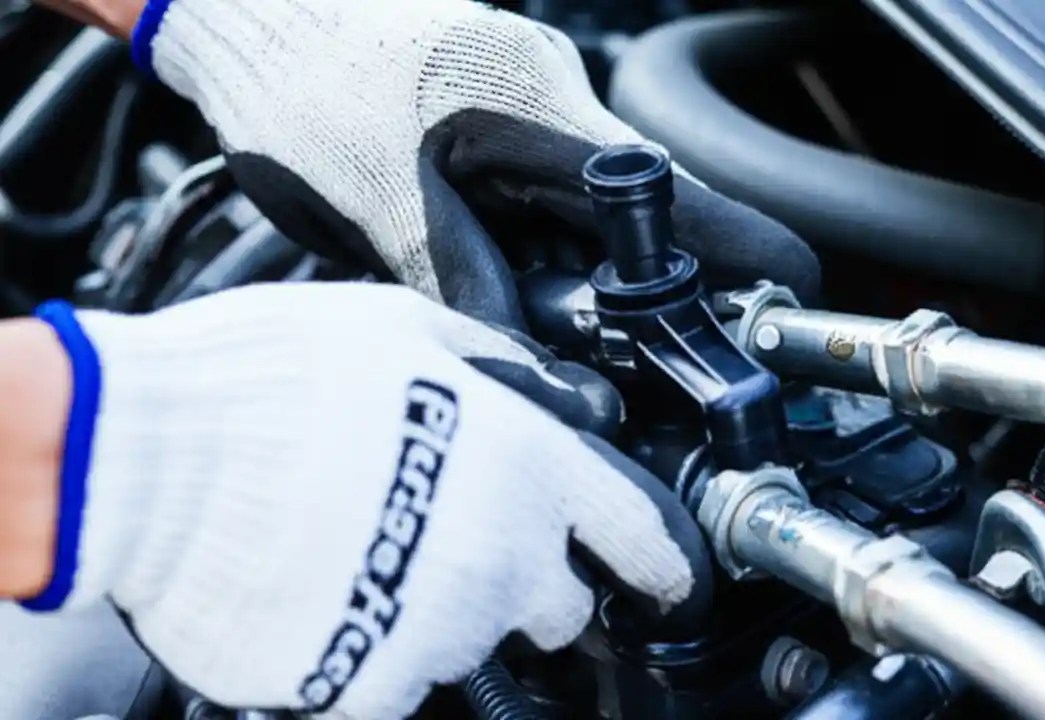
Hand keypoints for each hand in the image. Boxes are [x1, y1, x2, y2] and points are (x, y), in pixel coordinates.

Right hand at [21, 282, 696, 718]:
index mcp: (531, 466)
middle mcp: (504, 557)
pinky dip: (373, 649)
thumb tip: (563, 394)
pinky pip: (398, 680)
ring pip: (476, 641)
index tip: (661, 574)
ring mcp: (440, 632)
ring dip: (441, 606)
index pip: (642, 536)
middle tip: (453, 533)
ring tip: (363, 545)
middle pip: (559, 604)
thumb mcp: (408, 331)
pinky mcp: (370, 687)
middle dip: (527, 578)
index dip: (661, 560)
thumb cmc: (274, 375)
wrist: (149, 455)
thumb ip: (504, 370)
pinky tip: (327, 592)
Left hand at [129, 0, 820, 321]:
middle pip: (648, 226)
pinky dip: (540, 266)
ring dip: (586, 291)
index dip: (750, 259)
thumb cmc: (300, 86)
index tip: (791, 308)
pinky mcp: (502, 135)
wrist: (251, 19)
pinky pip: (547, 218)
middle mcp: (557, 111)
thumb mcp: (380, 203)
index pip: (685, 196)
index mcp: (544, 114)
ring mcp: (532, 122)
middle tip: (631, 370)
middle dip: (649, 303)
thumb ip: (469, 290)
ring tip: (545, 332)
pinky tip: (503, 289)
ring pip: (594, 231)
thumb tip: (549, 384)